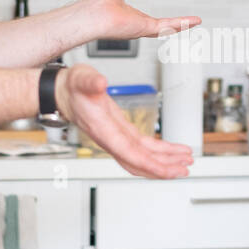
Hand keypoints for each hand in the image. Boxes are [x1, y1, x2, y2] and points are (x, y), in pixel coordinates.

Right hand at [56, 64, 192, 178]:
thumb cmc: (72, 88)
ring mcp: (118, 138)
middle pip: (140, 163)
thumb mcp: (81, 79)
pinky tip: (174, 150)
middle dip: (163, 169)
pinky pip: (144, 147)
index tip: (168, 170)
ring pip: (144, 157)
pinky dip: (160, 150)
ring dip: (165, 161)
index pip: (130, 154)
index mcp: (104, 131)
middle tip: (184, 169)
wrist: (62, 93)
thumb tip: (100, 82)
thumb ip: (90, 81)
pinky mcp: (123, 133)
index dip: (151, 165)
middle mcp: (112, 139)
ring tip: (186, 161)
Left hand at [81, 0, 201, 40]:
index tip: (163, 19)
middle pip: (159, 26)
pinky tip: (194, 21)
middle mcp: (136, 24)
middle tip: (186, 23)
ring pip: (167, 27)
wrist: (94, 13)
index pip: (144, 18)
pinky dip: (182, 23)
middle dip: (173, 26)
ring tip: (195, 22)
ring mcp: (142, 27)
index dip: (154, 19)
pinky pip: (168, 25)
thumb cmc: (96, 2)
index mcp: (127, 15)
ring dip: (181, 24)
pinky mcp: (147, 27)